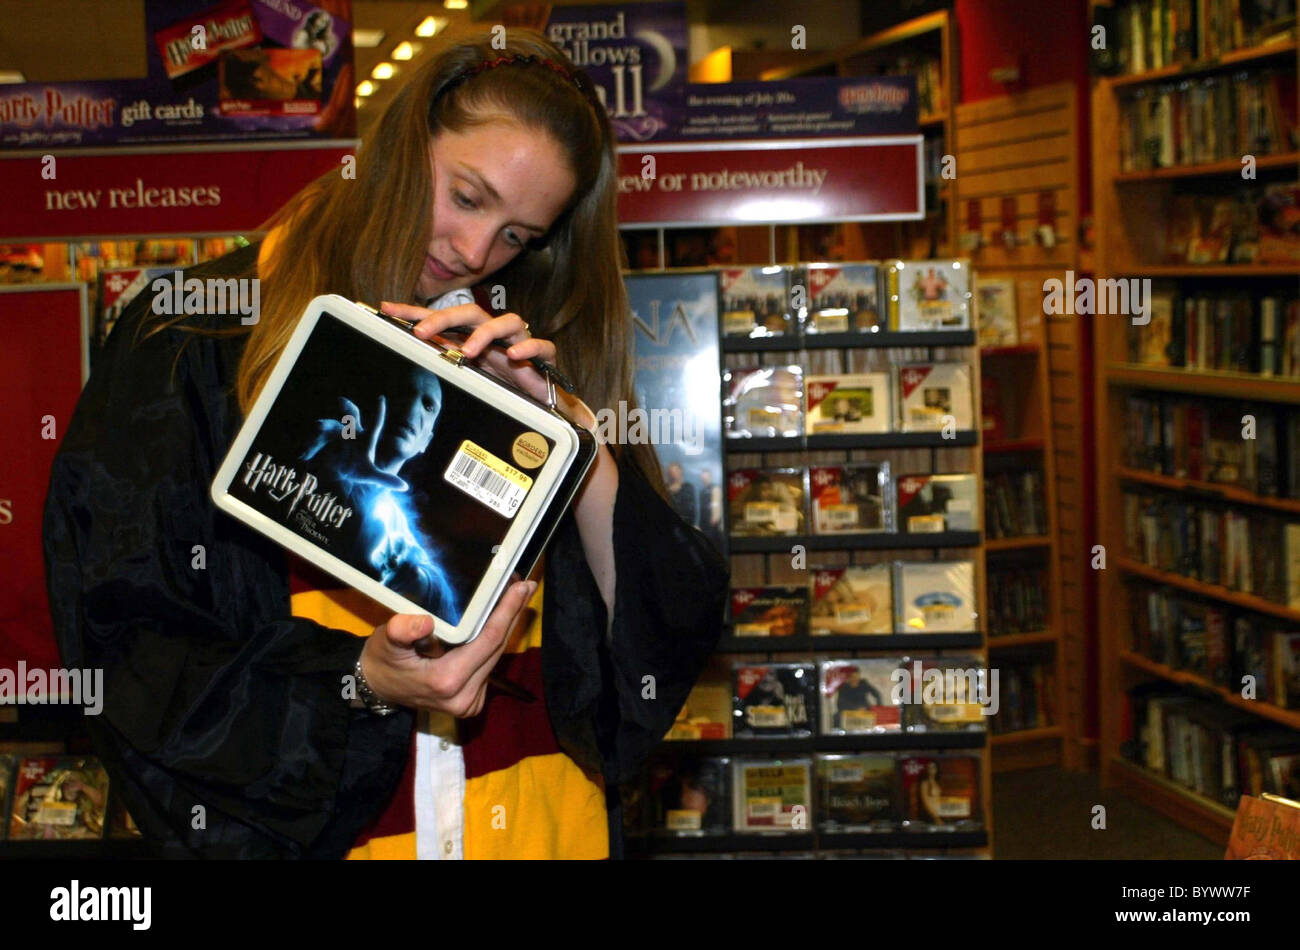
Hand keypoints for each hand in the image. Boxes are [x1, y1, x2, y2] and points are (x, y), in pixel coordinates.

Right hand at [301, 395, 406, 490]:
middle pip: (350, 415)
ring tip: (318, 428)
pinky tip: (304, 455)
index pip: (375, 424)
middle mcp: (350, 432)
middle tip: (341, 400)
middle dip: (346, 407)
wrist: (335, 478)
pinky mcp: (318, 442)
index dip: (379, 412)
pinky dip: (309, 446)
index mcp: (365, 438)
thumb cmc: (355, 472)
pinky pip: (313, 440)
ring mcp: (333, 435)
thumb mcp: (369, 476)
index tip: (382, 398)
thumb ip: (386, 479)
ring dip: (322, 426)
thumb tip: (405, 486)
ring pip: (328, 425)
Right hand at [358, 579, 536, 716]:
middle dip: (511, 614)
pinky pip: (489, 664)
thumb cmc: (384, 660)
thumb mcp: (386, 641)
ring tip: (513, 596)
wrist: (378, 687)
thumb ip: (401, 631)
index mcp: (447, 681)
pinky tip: (498, 619)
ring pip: (496, 655)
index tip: (522, 588)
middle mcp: (465, 696)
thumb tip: (424, 621)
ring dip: (506, 626)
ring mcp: (470, 702)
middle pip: (497, 647)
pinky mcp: (472, 702)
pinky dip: (494, 641)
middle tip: (523, 585)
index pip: (488, 640)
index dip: (507, 612)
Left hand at [382, 300, 556, 404]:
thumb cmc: (504, 388)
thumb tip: (411, 360)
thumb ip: (447, 365)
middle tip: (421, 332)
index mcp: (474, 337)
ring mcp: (520, 341)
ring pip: (506, 322)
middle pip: (471, 313)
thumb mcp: (468, 377)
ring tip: (468, 352)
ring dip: (485, 334)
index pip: (443, 319)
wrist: (540, 406)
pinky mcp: (543, 356)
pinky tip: (515, 356)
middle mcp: (495, 334)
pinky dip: (528, 347)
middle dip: (444, 319)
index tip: (387, 308)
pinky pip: (540, 345)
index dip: (415, 312)